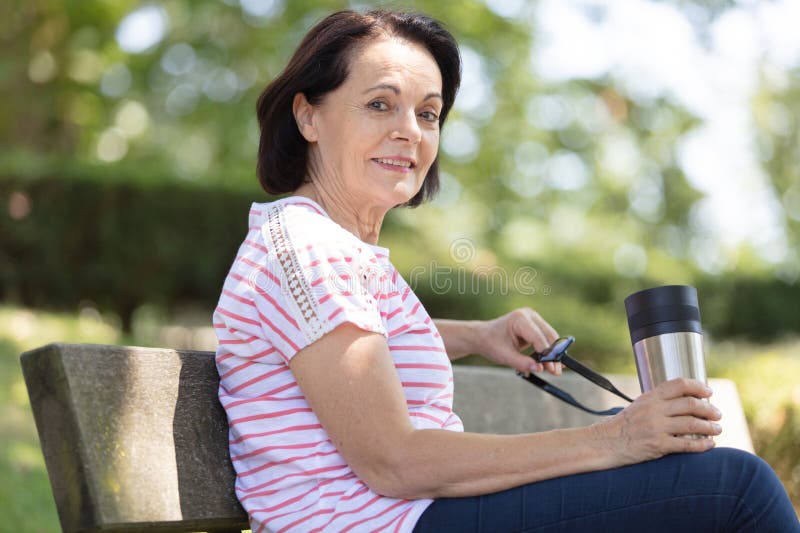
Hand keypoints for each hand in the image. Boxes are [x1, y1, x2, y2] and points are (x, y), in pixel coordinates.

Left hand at [475, 308, 562, 375]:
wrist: (482, 336)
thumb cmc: (491, 343)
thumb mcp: (504, 356)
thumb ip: (521, 363)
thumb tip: (539, 369)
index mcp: (520, 318)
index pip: (538, 337)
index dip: (546, 354)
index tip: (551, 369)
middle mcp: (529, 315)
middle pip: (549, 336)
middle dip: (553, 355)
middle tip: (556, 372)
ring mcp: (533, 319)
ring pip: (550, 337)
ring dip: (553, 354)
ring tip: (555, 371)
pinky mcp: (535, 326)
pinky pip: (546, 339)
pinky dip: (549, 351)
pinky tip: (552, 363)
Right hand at [591, 378, 722, 465]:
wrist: (607, 443)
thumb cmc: (625, 425)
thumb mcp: (639, 405)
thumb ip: (659, 401)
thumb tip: (686, 399)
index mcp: (650, 397)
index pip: (679, 384)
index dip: (698, 386)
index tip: (709, 393)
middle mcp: (654, 410)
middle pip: (690, 404)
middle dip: (709, 409)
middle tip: (717, 414)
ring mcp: (656, 427)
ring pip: (692, 424)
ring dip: (710, 427)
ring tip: (717, 429)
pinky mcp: (659, 445)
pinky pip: (687, 444)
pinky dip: (703, 445)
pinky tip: (710, 444)